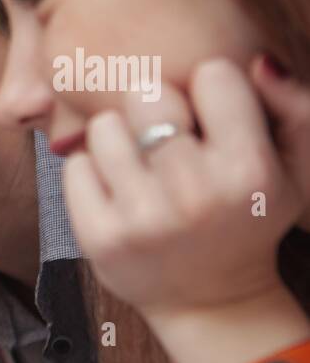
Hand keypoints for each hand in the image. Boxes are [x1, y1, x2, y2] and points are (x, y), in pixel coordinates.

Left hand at [64, 57, 309, 362]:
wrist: (210, 301)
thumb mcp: (295, 170)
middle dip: (156, 106)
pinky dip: (91, 171)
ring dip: (118, 137)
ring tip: (140, 163)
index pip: (213, 75)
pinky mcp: (99, 237)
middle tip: (164, 133)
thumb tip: (256, 61)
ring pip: (104, 127)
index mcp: (249, 172)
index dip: (210, 89)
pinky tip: (117, 190)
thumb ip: (295, 108)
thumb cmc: (249, 220)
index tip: (209, 115)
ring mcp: (142, 218)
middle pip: (149, 94)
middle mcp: (195, 195)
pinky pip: (75, 166)